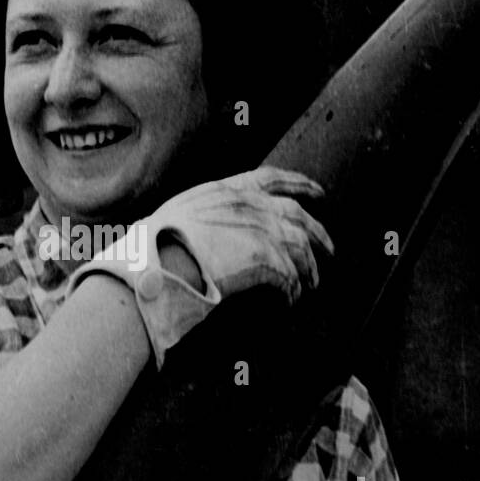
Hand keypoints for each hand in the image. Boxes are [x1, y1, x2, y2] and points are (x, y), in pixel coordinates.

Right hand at [68, 166, 332, 367]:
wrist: (151, 267)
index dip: (298, 184)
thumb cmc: (150, 250)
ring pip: (302, 245)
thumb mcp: (171, 219)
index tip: (316, 192)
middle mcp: (248, 204)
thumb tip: (193, 235)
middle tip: (329, 248)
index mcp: (224, 190)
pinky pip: (292, 276)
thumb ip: (195, 220)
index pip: (271, 179)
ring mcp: (259, 229)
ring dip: (310, 267)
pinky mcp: (266, 259)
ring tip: (312, 284)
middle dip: (318, 231)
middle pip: (297, 214)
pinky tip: (292, 302)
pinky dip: (294, 290)